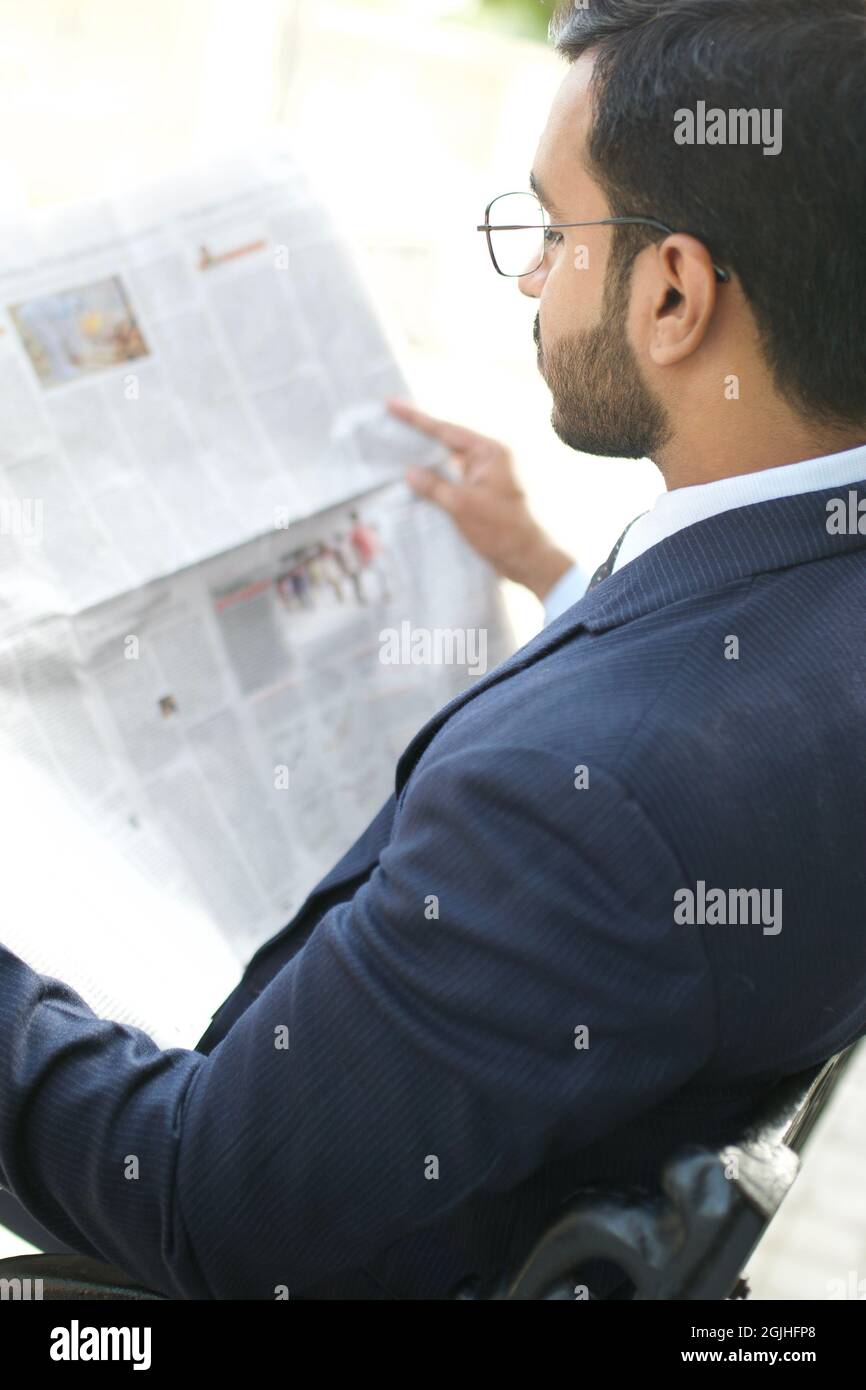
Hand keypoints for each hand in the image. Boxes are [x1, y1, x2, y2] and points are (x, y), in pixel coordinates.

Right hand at [386, 399, 574, 601]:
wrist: (527, 559)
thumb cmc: (501, 530)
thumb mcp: (461, 505)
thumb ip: (433, 486)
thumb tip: (409, 472)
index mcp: (489, 452)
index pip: (446, 430)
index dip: (416, 419)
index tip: (391, 405)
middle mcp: (487, 459)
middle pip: (445, 442)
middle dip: (416, 436)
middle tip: (386, 422)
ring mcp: (483, 477)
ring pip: (445, 463)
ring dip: (422, 460)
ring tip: (391, 450)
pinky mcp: (478, 495)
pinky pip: (449, 482)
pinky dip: (431, 481)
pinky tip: (410, 482)